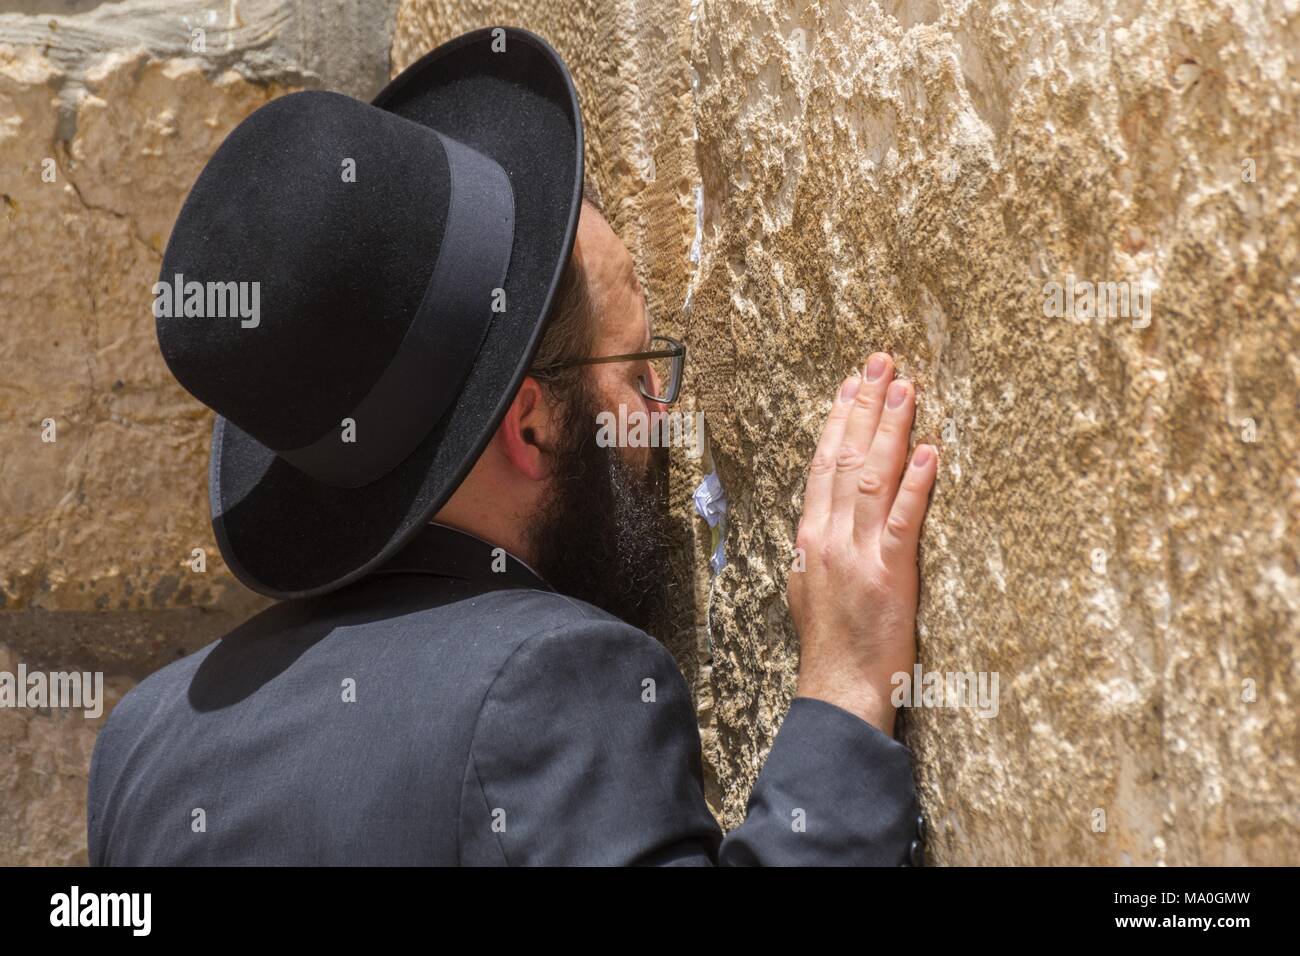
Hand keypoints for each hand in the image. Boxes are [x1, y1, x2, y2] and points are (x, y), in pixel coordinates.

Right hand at [787, 353, 937, 735]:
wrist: (838, 688)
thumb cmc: (830, 644)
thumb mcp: (808, 586)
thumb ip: (818, 546)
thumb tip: (823, 517)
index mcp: (809, 537)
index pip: (822, 464)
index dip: (838, 419)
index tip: (851, 383)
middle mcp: (828, 537)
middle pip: (845, 457)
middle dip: (865, 405)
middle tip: (881, 362)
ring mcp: (857, 554)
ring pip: (871, 478)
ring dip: (890, 429)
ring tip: (906, 387)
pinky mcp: (890, 575)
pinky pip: (903, 521)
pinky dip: (916, 485)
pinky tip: (928, 452)